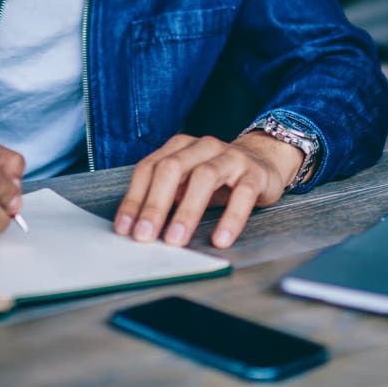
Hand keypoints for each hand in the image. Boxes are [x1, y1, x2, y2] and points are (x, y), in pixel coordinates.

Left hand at [113, 131, 304, 248]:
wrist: (264, 159)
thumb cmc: (218, 177)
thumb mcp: (187, 181)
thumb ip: (166, 197)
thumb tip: (138, 228)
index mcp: (179, 146)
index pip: (148, 168)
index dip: (134, 198)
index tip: (124, 228)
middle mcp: (202, 146)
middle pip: (171, 169)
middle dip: (154, 204)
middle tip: (144, 235)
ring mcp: (229, 157)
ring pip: (204, 177)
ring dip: (187, 211)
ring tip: (175, 240)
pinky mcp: (254, 174)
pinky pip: (242, 195)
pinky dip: (230, 218)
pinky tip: (220, 239)